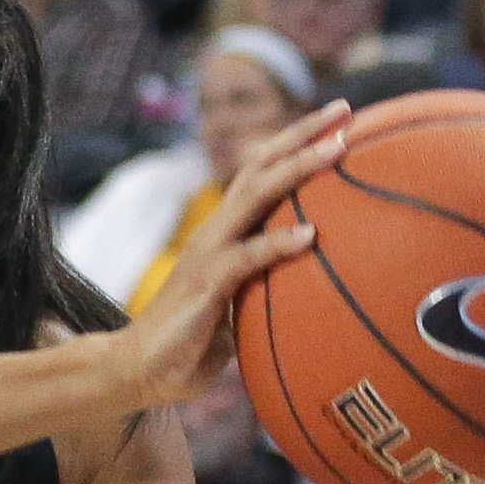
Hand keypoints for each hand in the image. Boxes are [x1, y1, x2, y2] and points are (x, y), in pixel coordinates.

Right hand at [115, 103, 344, 409]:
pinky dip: (278, 243)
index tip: (340, 120)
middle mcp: (215, 232)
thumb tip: (315, 291)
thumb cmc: (192, 347)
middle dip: (303, 134)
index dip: (297, 143)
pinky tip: (310, 233)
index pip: (261, 174)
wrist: (139, 373)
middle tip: (345, 110)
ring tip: (338, 148)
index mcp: (224, 233)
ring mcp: (208, 254)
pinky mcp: (205, 285)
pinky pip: (247, 257)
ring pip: (255, 195)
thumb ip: (268, 288)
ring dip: (298, 167)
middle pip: (260, 167)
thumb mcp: (240, 309)